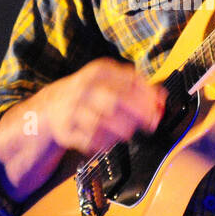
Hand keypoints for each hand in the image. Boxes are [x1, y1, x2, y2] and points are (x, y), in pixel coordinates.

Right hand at [46, 58, 166, 154]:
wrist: (52, 106)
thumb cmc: (91, 94)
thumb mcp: (112, 83)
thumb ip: (138, 89)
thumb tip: (162, 96)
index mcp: (99, 72)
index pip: (129, 80)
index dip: (148, 96)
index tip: (158, 108)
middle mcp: (84, 87)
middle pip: (116, 99)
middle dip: (138, 114)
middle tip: (150, 123)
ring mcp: (73, 109)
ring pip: (102, 122)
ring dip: (122, 130)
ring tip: (127, 132)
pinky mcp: (66, 130)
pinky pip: (90, 141)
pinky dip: (104, 143)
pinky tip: (109, 141)